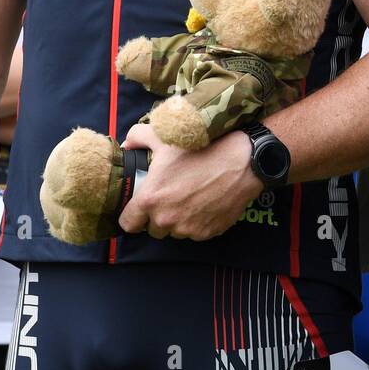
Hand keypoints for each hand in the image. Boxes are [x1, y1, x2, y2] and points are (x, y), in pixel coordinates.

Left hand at [118, 124, 256, 240]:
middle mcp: (166, 219)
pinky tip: (206, 202)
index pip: (128, 223)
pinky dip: (199, 221)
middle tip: (171, 196)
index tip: (141, 207)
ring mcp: (188, 228)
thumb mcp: (165, 137)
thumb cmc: (201, 149)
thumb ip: (138, 137)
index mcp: (150, 199)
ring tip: (191, 197)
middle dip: (158, 216)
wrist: (240, 161)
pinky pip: (196, 232)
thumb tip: (128, 144)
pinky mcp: (208, 232)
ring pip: (176, 231)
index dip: (132, 215)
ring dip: (179, 220)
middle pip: (153, 229)